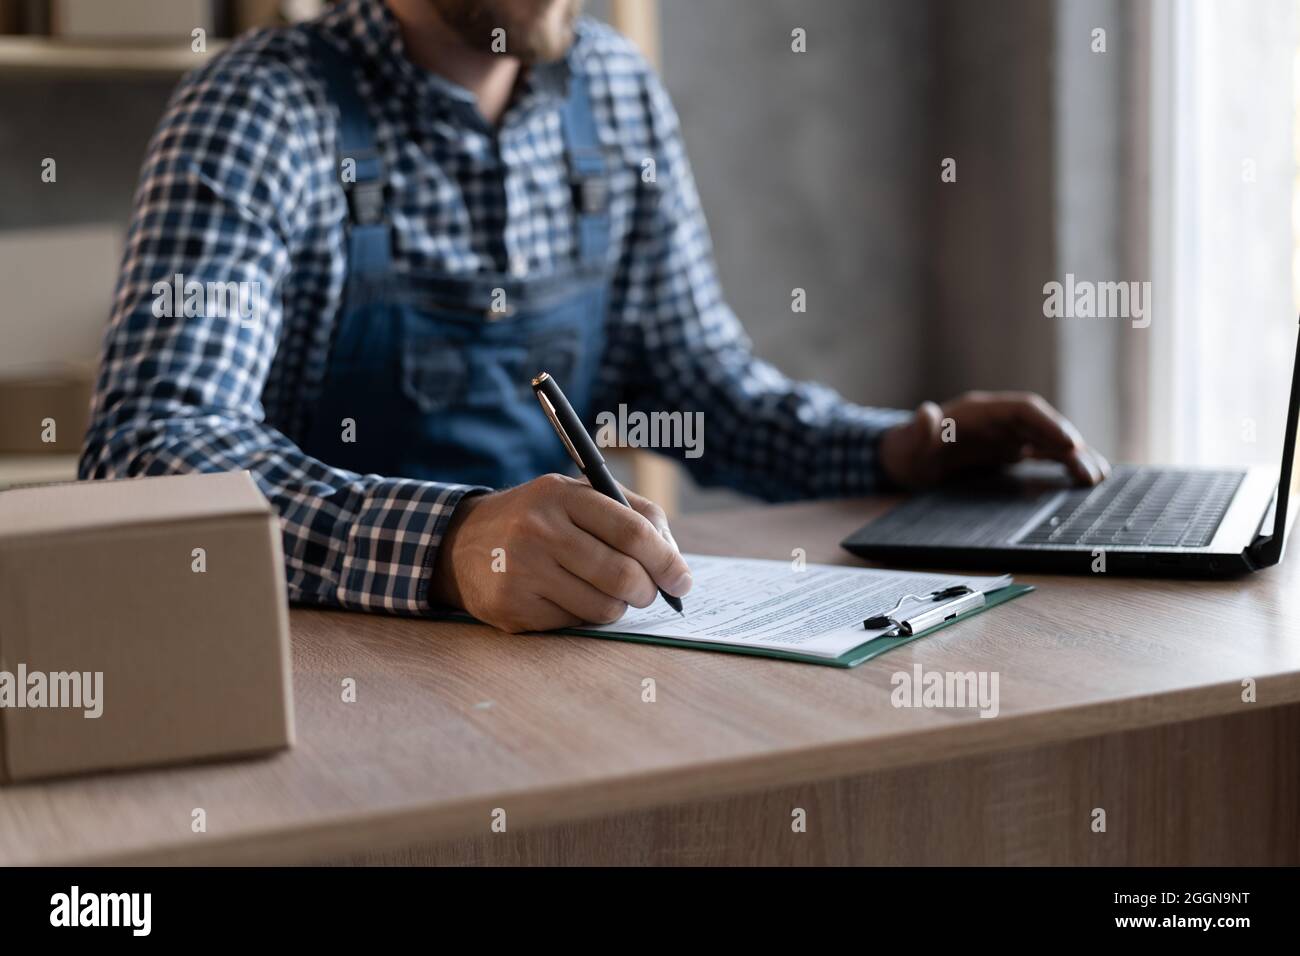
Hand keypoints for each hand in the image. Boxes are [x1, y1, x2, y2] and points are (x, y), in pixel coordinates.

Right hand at [430, 473, 692, 632]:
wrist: (461, 544)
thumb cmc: (538, 519)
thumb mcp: (576, 496)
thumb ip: (632, 515)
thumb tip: (675, 563)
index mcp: (560, 494)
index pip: (631, 530)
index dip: (666, 559)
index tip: (682, 579)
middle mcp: (538, 530)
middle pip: (622, 574)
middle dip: (648, 590)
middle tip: (651, 592)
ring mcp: (522, 572)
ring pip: (603, 607)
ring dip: (619, 606)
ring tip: (608, 592)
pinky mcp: (513, 608)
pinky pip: (575, 624)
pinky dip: (585, 616)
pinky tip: (570, 598)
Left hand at [879, 391, 1109, 488]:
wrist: (906, 459)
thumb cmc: (907, 451)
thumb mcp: (909, 445)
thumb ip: (919, 431)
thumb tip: (925, 413)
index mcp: (981, 412)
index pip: (1023, 410)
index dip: (1048, 424)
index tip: (1070, 443)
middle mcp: (999, 421)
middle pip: (1043, 426)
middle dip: (1069, 444)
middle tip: (1090, 470)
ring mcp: (1006, 436)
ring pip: (1048, 441)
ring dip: (1073, 456)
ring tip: (1097, 477)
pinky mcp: (1009, 453)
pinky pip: (1042, 454)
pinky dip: (1063, 464)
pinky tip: (1082, 478)